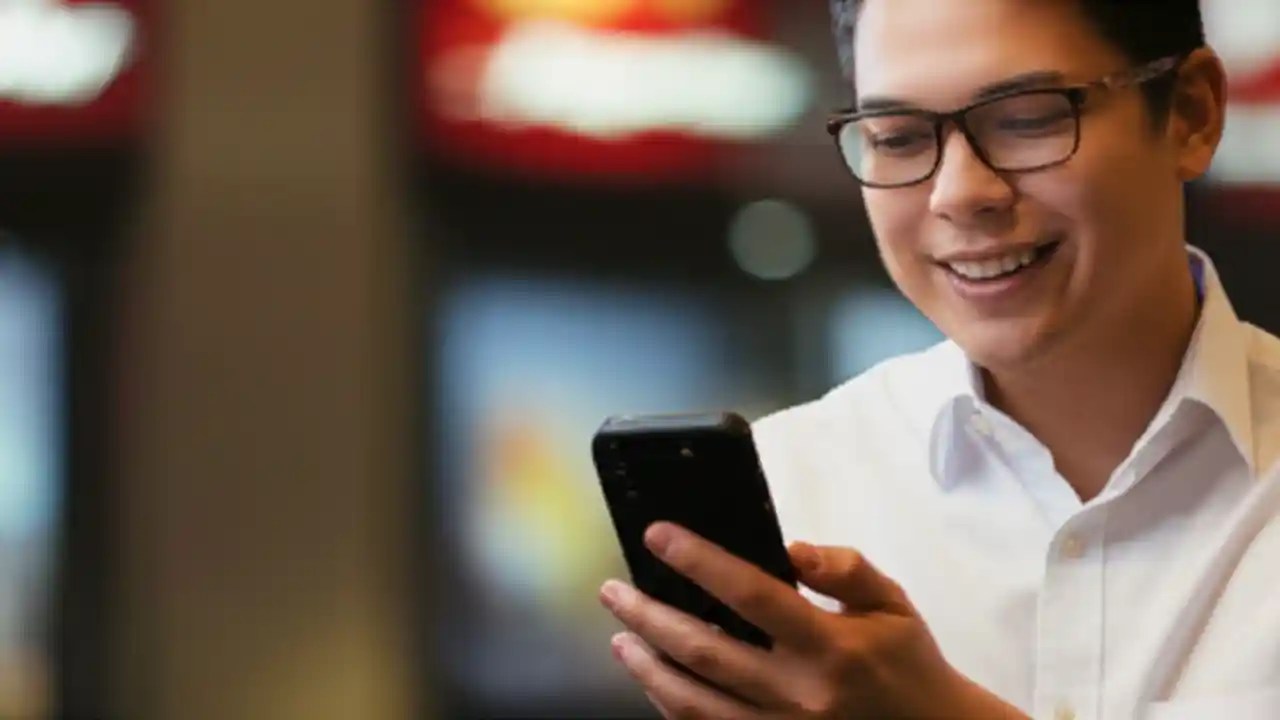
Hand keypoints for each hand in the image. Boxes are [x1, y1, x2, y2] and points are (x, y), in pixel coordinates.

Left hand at [599, 523, 1026, 718]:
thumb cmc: (906, 662)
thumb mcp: (892, 603)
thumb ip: (845, 568)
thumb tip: (792, 547)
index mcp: (830, 646)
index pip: (751, 594)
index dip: (698, 561)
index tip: (658, 536)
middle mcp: (799, 693)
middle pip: (703, 651)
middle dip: (648, 616)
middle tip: (613, 590)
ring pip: (693, 701)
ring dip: (647, 666)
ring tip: (620, 635)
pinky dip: (671, 706)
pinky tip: (653, 680)